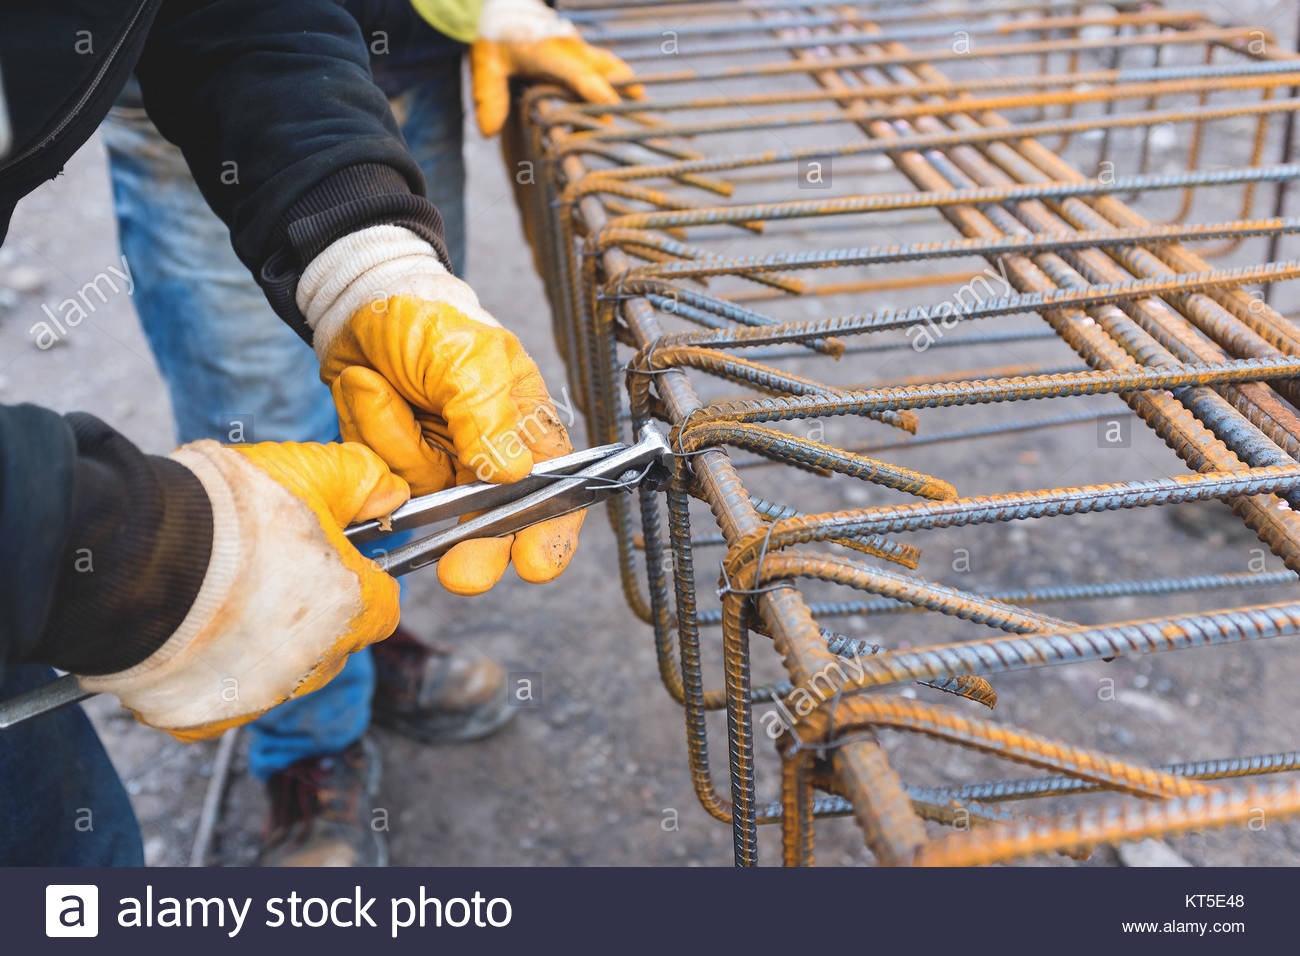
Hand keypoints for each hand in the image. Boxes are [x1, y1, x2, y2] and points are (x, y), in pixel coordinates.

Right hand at [79, 440, 408, 740]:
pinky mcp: (206, 717)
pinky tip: (197, 637)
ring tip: (228, 596)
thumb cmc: (230, 513)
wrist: (138, 552)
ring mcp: (261, 695)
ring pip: (280, 673)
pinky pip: (222, 704)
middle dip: (313, 610)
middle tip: (272, 568)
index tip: (333, 554)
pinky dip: (215, 677)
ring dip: (265, 643)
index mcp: (352, 609)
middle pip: (332, 642)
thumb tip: (391, 496)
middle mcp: (315, 663)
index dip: (359, 575)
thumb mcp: (315, 473)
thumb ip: (364, 481)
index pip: (382, 605)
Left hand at [298, 227, 583, 595]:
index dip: (550, 531)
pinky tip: (369, 389)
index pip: (554, 492)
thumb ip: (488, 416)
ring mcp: (440, 466)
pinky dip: (371, 431)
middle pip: (494, 524)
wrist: (361, 303)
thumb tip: (512, 473)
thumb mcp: (466, 357)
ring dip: (398, 441)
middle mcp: (487, 456)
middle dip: (477, 548)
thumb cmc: (430, 319)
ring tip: (382, 385)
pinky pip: (383, 476)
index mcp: (525, 428)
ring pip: (426, 497)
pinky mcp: (396, 467)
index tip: (534, 562)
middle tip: (462, 573)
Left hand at [469, 0, 640, 136]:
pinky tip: (630, 93)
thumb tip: (488, 132)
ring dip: (626, 81)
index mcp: (549, 54)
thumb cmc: (495, 33)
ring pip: (610, 64)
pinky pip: (605, 63)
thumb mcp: (485, 64)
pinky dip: (618, 77)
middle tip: (639, 108)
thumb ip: (489, 97)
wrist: (502, 3)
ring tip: (644, 100)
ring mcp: (579, 48)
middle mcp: (570, 51)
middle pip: (605, 69)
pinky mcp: (580, 49)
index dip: (595, 90)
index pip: (578, 74)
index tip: (611, 106)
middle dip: (622, 89)